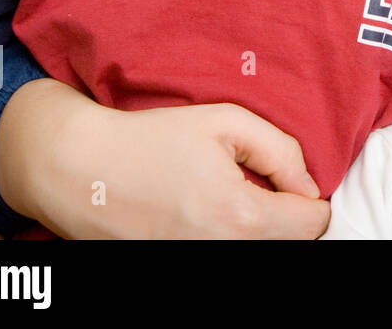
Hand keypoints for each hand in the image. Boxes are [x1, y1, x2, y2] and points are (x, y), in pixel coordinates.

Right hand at [0, 79, 330, 238]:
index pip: (313, 223)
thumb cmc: (151, 140)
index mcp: (240, 216)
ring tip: (224, 202)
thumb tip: (308, 187)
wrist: (78, 171)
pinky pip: (224, 258)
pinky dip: (226, 240)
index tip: (284, 181)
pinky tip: (202, 219)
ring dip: (257, 230)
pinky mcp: (173, 269)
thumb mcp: (226, 122)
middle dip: (285, 216)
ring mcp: (195, 267)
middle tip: (256, 188)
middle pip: (291, 244)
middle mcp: (222, 254)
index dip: (307, 196)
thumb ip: (282, 152)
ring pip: (259, 253)